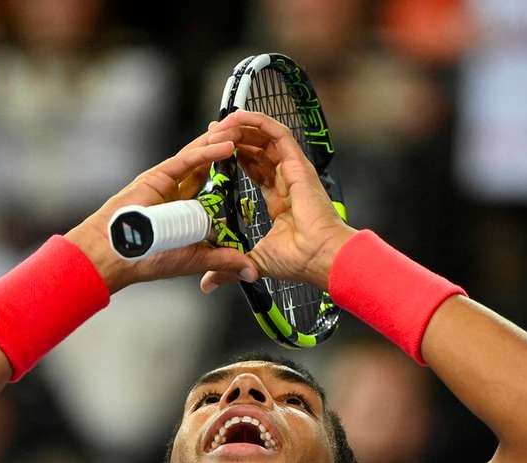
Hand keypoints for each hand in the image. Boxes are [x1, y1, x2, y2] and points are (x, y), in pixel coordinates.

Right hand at [66, 126, 259, 292]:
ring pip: (199, 158)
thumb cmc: (148, 259)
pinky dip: (206, 152)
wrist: (117, 254)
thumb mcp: (197, 259)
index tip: (254, 169)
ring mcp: (169, 183)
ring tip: (242, 134)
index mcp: (189, 214)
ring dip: (220, 146)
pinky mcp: (159, 175)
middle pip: (209, 169)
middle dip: (229, 154)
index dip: (234, 180)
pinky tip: (226, 146)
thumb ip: (224, 259)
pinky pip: (186, 160)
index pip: (216, 192)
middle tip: (250, 140)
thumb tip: (251, 271)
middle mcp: (180, 195)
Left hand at [199, 110, 355, 293]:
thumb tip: (208, 282)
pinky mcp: (298, 164)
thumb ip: (228, 266)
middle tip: (212, 132)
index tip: (215, 150)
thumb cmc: (298, 260)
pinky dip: (257, 122)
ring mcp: (294, 170)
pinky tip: (237, 117)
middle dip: (234, 137)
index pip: (256, 169)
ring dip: (241, 127)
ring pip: (265, 136)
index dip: (236, 157)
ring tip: (219, 124)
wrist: (319, 257)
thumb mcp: (253, 261)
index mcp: (280, 200)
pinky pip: (277, 133)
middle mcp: (288, 181)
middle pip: (258, 148)